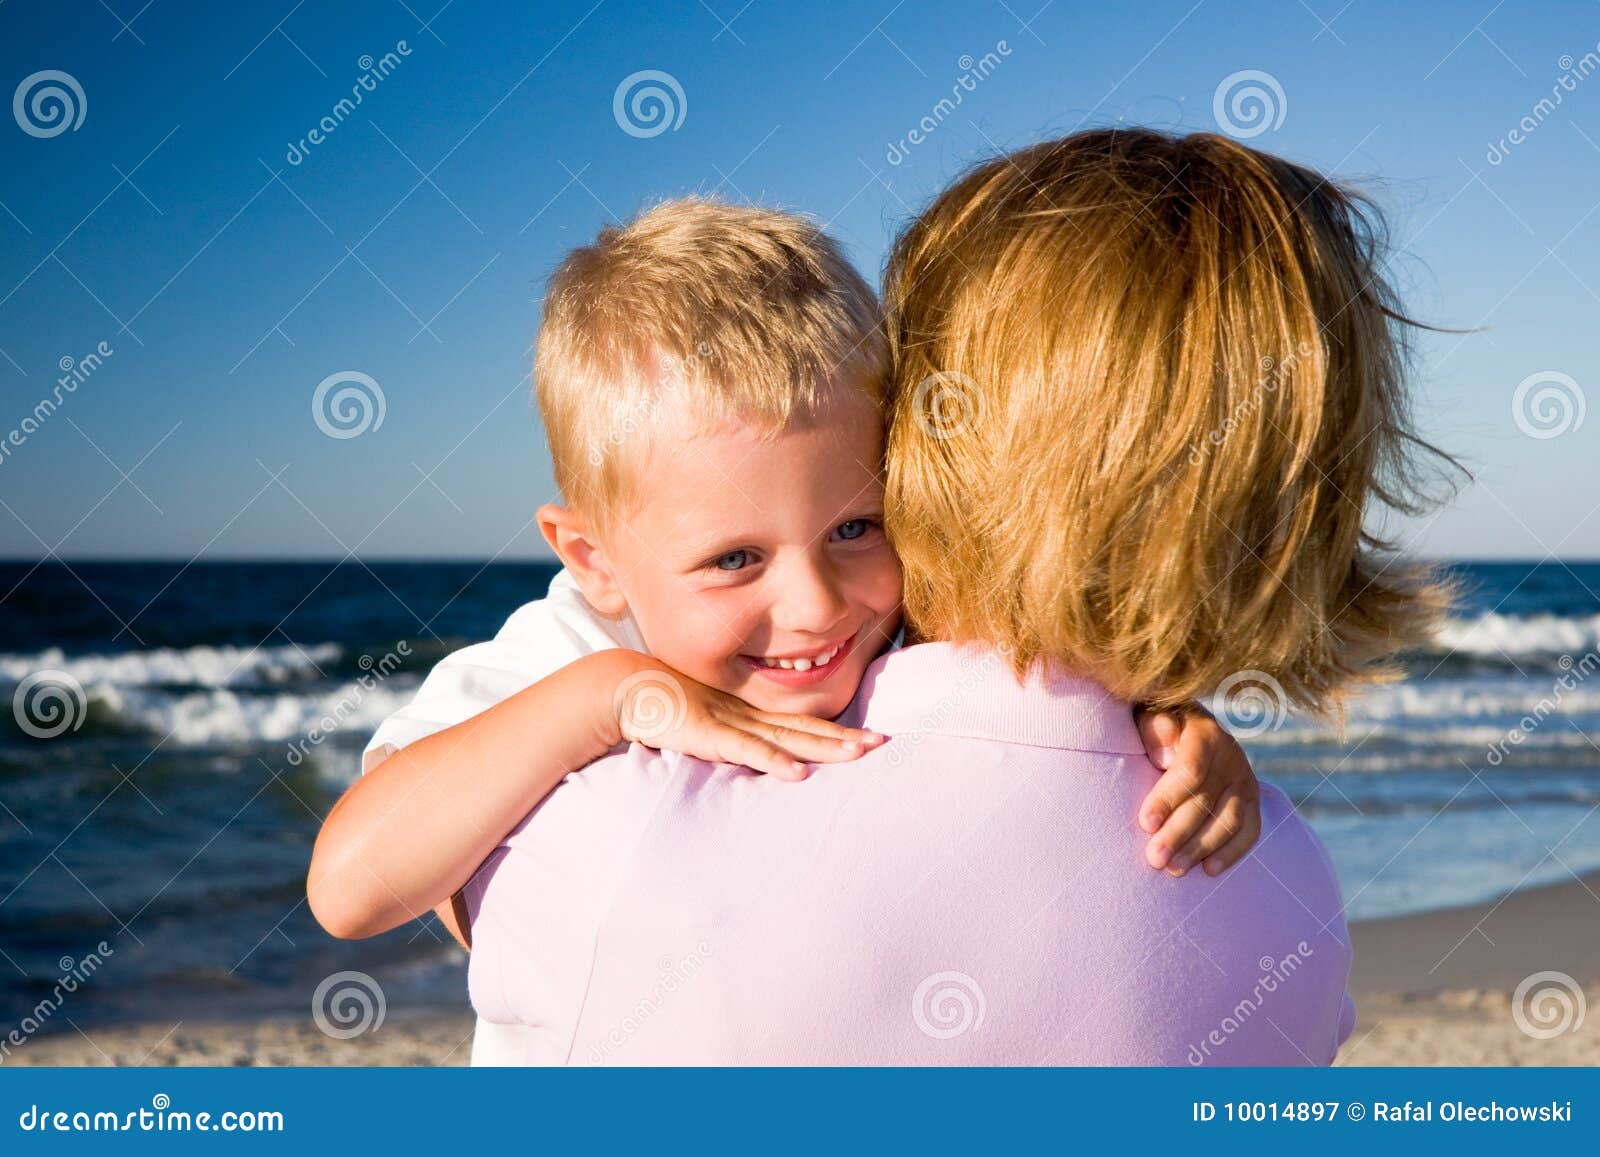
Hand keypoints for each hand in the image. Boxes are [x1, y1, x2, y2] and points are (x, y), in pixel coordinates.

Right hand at [611, 657, 884, 779]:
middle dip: (845, 738)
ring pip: (786, 738)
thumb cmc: (659, 706)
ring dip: (824, 747)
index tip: (869, 738)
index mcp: (747, 714)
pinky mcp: (708, 734)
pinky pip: (747, 751)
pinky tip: (798, 773)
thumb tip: (749, 759)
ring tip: (859, 754)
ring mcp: (730, 723)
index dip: (835, 732)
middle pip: (805, 729)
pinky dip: (774, 762)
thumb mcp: (702, 724)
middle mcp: (746, 716)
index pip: (800, 724)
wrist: (623, 688)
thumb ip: (725, 740)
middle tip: (883, 744)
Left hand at [1133, 703, 1260, 876]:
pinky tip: (1209, 870)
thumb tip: (1164, 758)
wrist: (1190, 725)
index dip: (1168, 798)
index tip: (1146, 823)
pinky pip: (1249, 831)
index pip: (1189, 771)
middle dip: (1178, 833)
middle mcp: (1230, 757)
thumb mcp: (1153, 715)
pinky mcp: (1252, 801)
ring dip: (1201, 848)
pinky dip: (1231, 852)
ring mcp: (1244, 781)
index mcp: (1205, 735)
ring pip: (1228, 821)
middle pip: (1206, 802)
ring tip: (1174, 869)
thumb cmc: (1161, 726)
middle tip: (1155, 858)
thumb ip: (1155, 729)